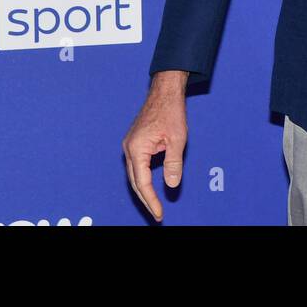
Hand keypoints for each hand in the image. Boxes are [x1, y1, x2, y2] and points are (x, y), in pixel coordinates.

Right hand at [122, 70, 188, 221]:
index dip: (151, 200)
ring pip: (134, 174)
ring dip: (143, 189)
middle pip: (135, 181)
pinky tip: (150, 185)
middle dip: (146, 199)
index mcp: (137, 148)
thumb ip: (173, 163)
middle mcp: (129, 148)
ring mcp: (130, 145)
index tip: (159, 213)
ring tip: (154, 204)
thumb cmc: (170, 111)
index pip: (142, 182)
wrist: (164, 92)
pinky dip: (142, 178)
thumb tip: (171, 185)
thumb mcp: (177, 139)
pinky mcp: (134, 142)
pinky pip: (136, 165)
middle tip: (157, 214)